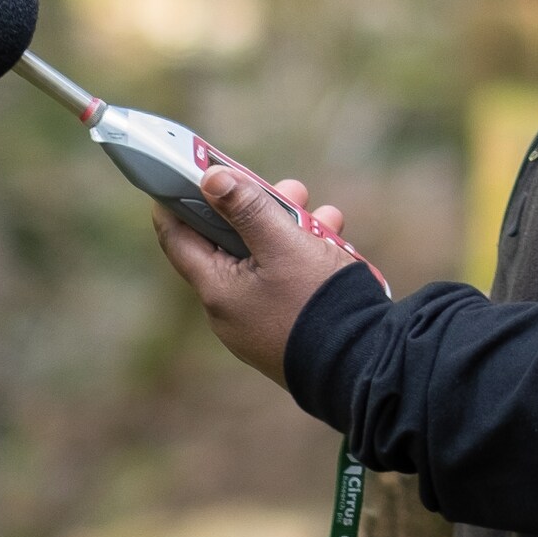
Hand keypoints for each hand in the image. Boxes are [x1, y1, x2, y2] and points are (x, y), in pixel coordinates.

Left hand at [150, 163, 366, 383]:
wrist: (360, 365)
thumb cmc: (317, 302)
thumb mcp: (284, 244)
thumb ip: (247, 208)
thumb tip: (210, 177)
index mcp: (217, 290)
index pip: (177, 237)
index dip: (177, 200)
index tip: (189, 171)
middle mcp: (229, 310)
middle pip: (229, 245)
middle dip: (256, 209)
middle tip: (286, 188)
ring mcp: (257, 323)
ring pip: (264, 262)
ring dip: (290, 232)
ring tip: (325, 214)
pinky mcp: (284, 330)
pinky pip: (284, 284)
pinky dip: (304, 260)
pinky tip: (335, 245)